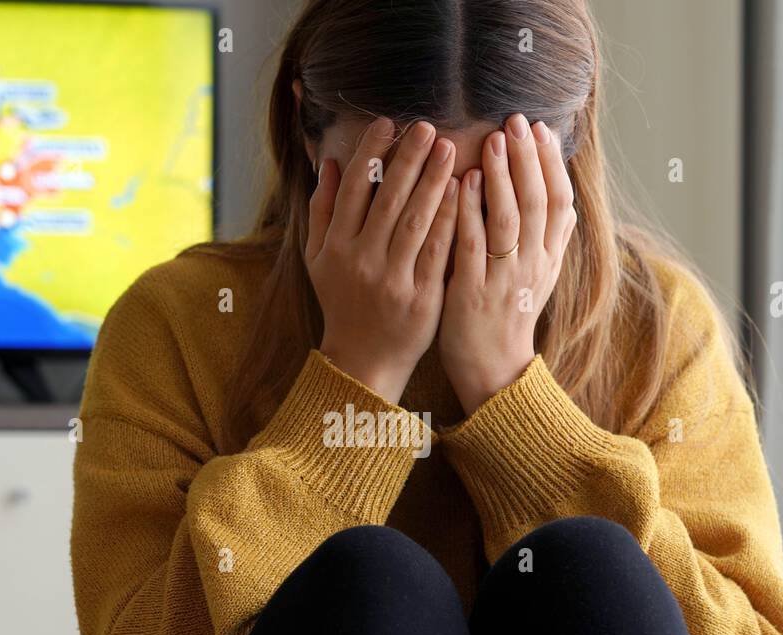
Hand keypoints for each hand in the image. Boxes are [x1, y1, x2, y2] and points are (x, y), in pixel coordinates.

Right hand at [307, 117, 459, 403]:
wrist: (364, 360)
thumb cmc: (342, 303)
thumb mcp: (319, 260)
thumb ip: (323, 211)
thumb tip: (332, 164)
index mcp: (337, 248)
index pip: (355, 190)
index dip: (372, 154)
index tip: (389, 125)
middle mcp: (362, 261)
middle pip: (388, 200)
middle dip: (409, 160)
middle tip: (428, 127)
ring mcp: (393, 280)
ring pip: (415, 222)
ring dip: (434, 182)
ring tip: (450, 149)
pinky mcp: (422, 298)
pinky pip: (438, 252)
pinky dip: (451, 220)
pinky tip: (464, 193)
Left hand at [439, 114, 577, 414]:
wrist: (495, 370)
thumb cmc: (511, 318)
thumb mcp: (541, 281)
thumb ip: (553, 243)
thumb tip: (568, 207)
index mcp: (548, 258)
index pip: (558, 201)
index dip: (551, 164)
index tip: (541, 129)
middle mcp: (532, 265)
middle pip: (536, 202)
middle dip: (528, 159)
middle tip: (517, 121)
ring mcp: (504, 279)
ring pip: (509, 220)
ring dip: (503, 176)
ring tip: (495, 140)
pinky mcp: (474, 292)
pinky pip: (474, 245)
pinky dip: (471, 211)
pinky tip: (465, 182)